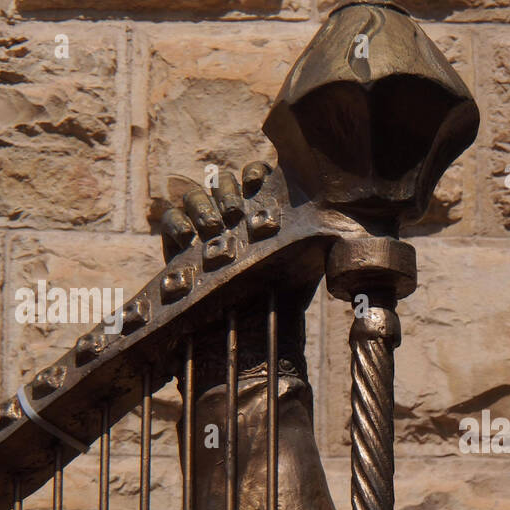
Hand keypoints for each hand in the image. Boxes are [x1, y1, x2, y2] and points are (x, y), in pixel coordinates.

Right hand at [160, 161, 307, 393]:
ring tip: (213, 227)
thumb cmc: (279, 302)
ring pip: (195, 197)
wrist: (247, 336)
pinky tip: (187, 239)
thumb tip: (340, 223)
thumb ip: (313, 244)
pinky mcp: (179, 245)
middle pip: (222, 183)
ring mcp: (203, 229)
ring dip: (202, 205)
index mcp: (259, 212)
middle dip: (227, 191)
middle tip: (235, 211)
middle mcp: (231, 216)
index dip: (254, 173)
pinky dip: (175, 224)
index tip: (259, 179)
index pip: (254, 177)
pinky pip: (169, 220)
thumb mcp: (303, 268)